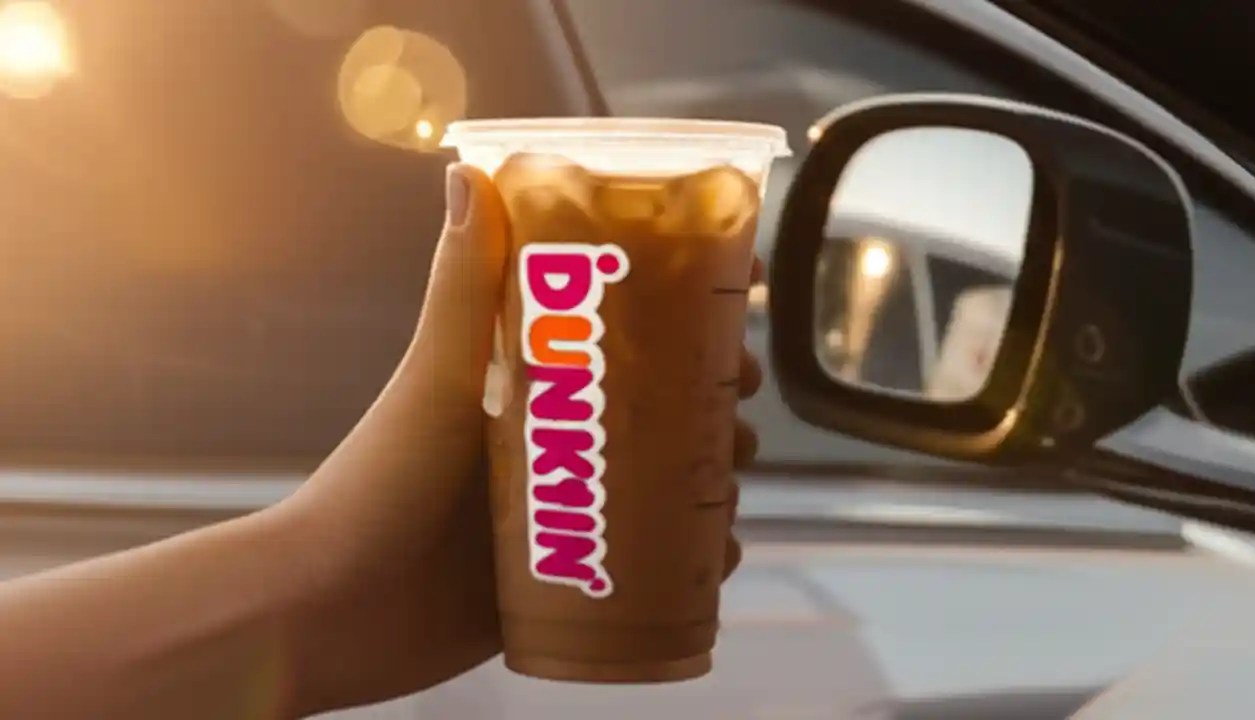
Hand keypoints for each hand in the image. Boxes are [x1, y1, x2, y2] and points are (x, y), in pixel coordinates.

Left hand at [282, 164, 762, 713]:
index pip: (624, 344)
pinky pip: (646, 569)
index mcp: (526, 389)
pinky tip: (718, 563)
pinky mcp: (564, 584)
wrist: (330, 611)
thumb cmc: (377, 482)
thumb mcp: (436, 375)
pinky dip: (690, 563)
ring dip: (709, 487)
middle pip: (657, 417)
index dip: (688, 332)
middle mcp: (550, 448)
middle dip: (711, 415)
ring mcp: (561, 518)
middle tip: (736, 423)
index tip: (735, 328)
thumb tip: (465, 166)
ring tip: (730, 498)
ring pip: (660, 492)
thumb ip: (461, 282)